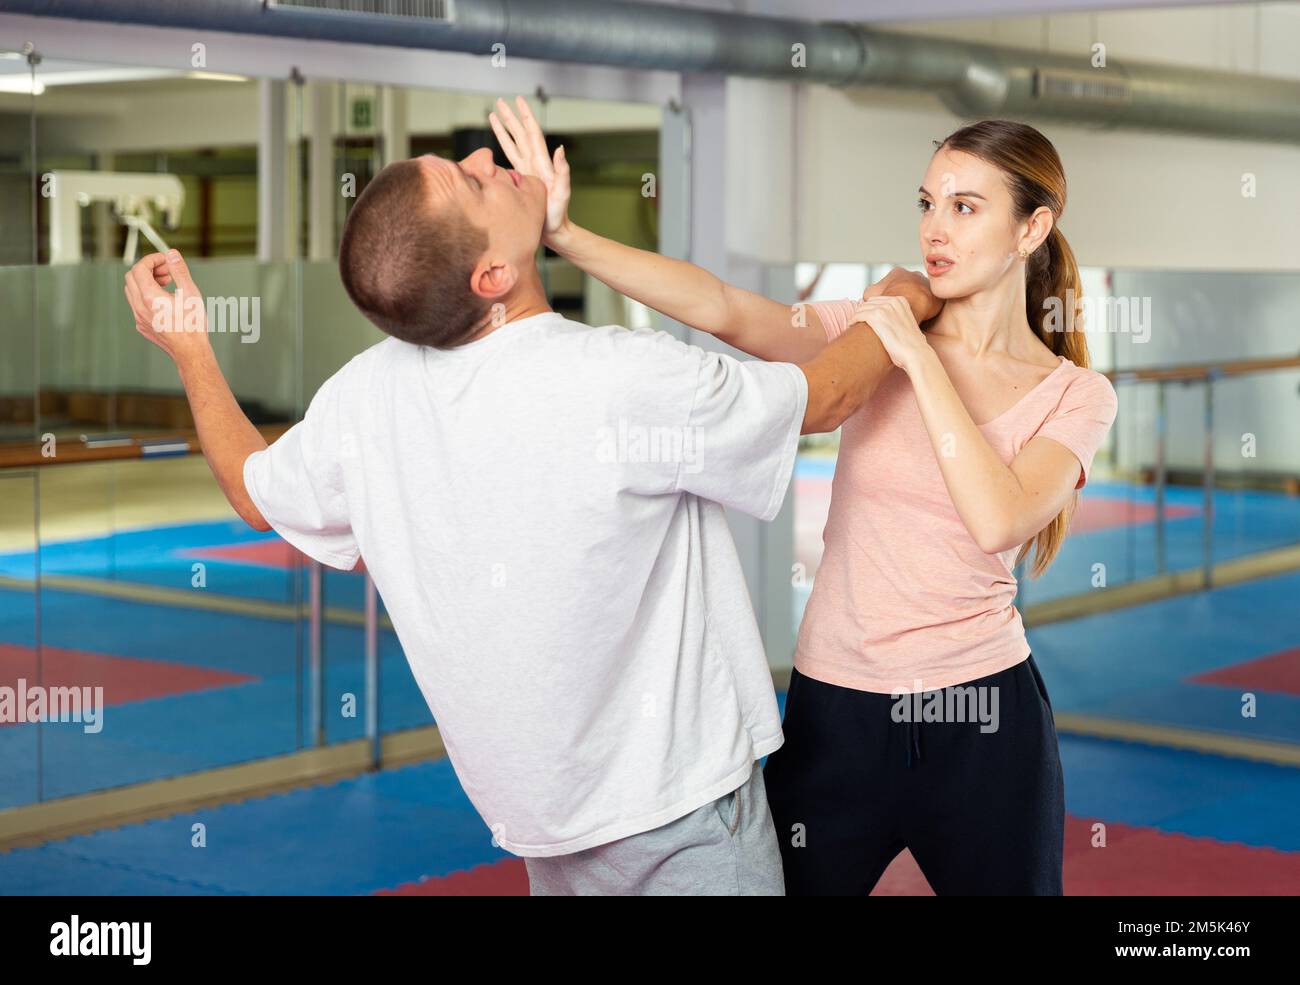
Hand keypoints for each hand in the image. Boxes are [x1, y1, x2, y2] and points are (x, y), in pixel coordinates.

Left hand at [123, 250, 210, 363]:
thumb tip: (172, 254)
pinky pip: (136, 305)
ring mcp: (139, 317)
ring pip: (132, 291)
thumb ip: (179, 271)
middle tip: (166, 272)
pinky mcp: (142, 325)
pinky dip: (146, 295)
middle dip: (148, 269)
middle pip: (131, 277)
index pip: (140, 268)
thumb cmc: (193, 326)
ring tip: (166, 285)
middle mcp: (140, 307)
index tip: (165, 261)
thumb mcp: (191, 294)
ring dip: (145, 282)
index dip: (152, 260)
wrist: (190, 351)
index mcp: (150, 297)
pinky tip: (164, 301)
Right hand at [489, 95, 570, 241]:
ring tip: (494, 114)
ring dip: (504, 128)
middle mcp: (533, 163)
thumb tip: (559, 148)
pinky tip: (497, 141)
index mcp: (542, 163)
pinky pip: (509, 158)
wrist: (554, 230)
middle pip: (520, 134)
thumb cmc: (559, 214)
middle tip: (501, 101)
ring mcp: (526, 170)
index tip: (519, 101)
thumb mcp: (563, 192)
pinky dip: (502, 147)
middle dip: (511, 117)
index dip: (525, 116)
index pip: (532, 134)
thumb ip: (562, 170)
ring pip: (513, 143)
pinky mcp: (520, 179)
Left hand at [850, 295, 932, 373]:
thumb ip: (899, 317)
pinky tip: (850, 326)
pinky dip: (852, 320)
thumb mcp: (907, 324)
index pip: (877, 300)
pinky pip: (858, 315)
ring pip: (862, 308)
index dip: (868, 309)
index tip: (864, 317)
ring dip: (856, 316)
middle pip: (868, 303)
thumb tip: (890, 322)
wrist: (915, 354)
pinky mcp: (876, 317)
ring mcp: (885, 308)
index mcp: (901, 301)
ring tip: (852, 325)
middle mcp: (893, 301)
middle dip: (861, 312)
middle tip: (856, 322)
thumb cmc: (911, 345)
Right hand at [862, 267, 941, 323]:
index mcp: (897, 272)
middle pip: (909, 285)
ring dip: (917, 302)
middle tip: (903, 309)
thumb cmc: (887, 300)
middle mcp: (913, 274)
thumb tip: (866, 299)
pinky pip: (931, 302)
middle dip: (907, 296)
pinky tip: (920, 318)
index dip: (893, 294)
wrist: (908, 304)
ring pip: (920, 293)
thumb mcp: (869, 294)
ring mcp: (925, 283)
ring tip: (911, 315)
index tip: (892, 304)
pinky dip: (927, 309)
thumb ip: (869, 294)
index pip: (895, 282)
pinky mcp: (936, 295)